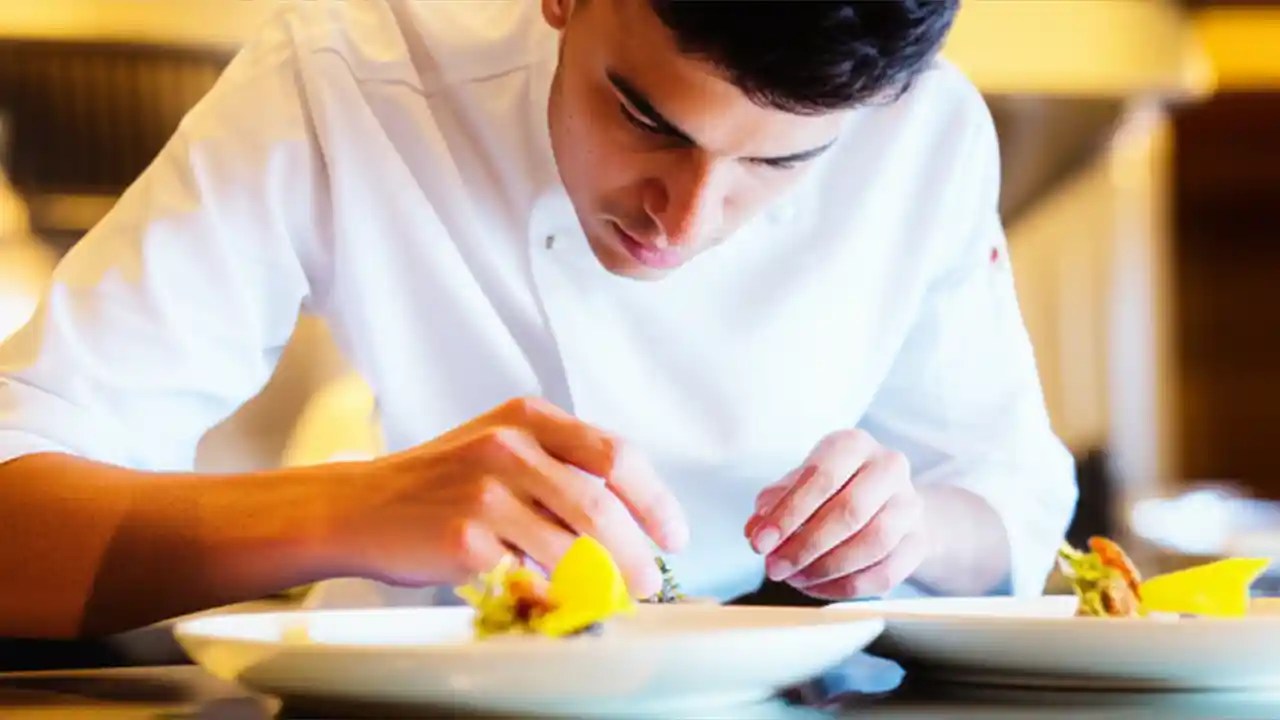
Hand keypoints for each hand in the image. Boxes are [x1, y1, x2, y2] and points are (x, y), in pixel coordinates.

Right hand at [327, 397, 687, 597]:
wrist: (358, 506)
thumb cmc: (437, 483)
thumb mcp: (498, 448)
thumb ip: (559, 471)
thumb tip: (627, 525)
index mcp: (527, 418)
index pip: (615, 454)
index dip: (654, 499)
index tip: (672, 533)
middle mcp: (509, 446)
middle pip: (601, 503)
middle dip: (637, 550)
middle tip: (649, 579)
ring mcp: (486, 492)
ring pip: (573, 544)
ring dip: (606, 580)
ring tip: (615, 597)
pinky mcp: (466, 538)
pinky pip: (530, 575)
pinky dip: (555, 595)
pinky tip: (561, 602)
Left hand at [743, 429, 926, 599]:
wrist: (890, 504)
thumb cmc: (835, 490)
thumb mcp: (801, 484)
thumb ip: (775, 502)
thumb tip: (755, 530)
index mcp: (854, 445)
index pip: (820, 476)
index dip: (787, 514)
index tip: (759, 543)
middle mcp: (888, 468)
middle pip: (849, 511)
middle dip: (805, 546)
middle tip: (774, 568)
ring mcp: (910, 505)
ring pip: (871, 544)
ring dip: (826, 568)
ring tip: (795, 579)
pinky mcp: (919, 541)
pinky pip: (885, 572)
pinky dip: (847, 586)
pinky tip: (819, 588)